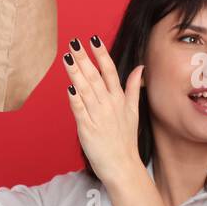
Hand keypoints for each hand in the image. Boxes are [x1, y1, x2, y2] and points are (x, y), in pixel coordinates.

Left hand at [63, 35, 145, 184]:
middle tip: (74, 42)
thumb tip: (140, 68)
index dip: (101, 54)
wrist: (123, 166)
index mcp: (119, 99)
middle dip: (84, 59)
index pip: (110, 71)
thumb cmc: (126, 140)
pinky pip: (79, 111)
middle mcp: (109, 105)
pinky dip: (74, 99)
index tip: (93, 39)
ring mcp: (98, 116)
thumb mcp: (133, 111)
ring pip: (85, 90)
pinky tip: (68, 87)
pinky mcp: (87, 129)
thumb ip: (134, 88)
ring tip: (67, 57)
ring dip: (76, 73)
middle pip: (95, 77)